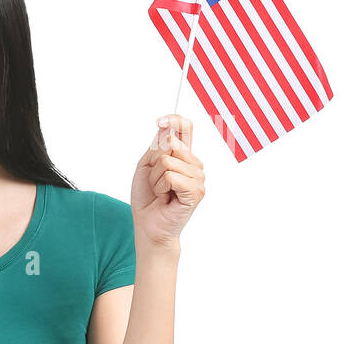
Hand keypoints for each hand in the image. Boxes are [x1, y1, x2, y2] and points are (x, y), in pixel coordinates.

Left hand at [131, 114, 205, 248]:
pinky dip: (160, 187)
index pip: (186, 129)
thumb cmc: (147, 197)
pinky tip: (165, 197)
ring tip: (160, 191)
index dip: (175, 120)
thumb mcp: (146, 166)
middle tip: (155, 181)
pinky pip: (171, 176)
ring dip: (155, 178)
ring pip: (168, 161)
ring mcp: (197, 177)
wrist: (147, 224)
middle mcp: (194, 164)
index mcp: (182, 156)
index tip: (160, 120)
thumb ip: (157, 147)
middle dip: (153, 163)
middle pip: (170, 144)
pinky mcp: (196, 190)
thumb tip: (166, 127)